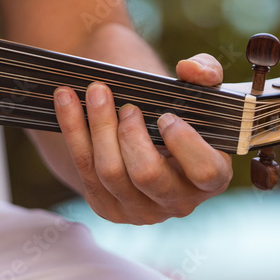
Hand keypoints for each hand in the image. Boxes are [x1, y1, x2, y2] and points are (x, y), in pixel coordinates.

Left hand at [53, 53, 232, 224]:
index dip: (185, 144)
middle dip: (131, 135)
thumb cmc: (175, 110)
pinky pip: (85, 169)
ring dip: (99, 127)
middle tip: (128, 107)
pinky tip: (66, 99)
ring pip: (111, 173)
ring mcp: (141, 210)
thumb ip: (206, 72)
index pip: (206, 171)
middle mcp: (178, 201)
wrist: (141, 131)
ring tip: (96, 92)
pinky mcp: (107, 206)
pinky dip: (73, 129)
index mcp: (212, 177)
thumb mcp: (196, 90)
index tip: (166, 116)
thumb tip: (190, 69)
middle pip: (147, 175)